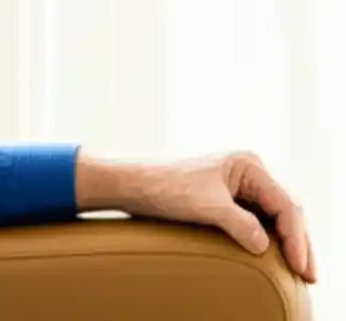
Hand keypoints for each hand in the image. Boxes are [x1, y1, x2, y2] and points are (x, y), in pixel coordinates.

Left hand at [76, 150, 316, 282]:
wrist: (131, 184)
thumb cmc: (164, 188)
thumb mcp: (205, 207)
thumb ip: (239, 224)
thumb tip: (264, 247)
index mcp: (248, 165)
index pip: (286, 206)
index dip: (297, 239)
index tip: (300, 267)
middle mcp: (247, 172)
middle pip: (285, 211)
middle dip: (298, 243)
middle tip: (310, 276)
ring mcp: (237, 184)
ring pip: (273, 217)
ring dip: (285, 243)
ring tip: (298, 271)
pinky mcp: (225, 197)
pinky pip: (256, 220)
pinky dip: (267, 239)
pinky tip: (273, 258)